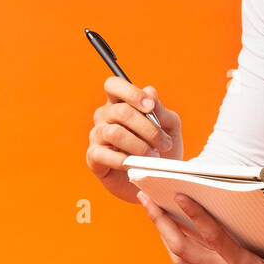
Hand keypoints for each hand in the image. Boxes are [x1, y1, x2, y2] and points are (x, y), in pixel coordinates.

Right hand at [86, 76, 182, 203]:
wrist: (157, 179)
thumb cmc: (162, 148)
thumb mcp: (170, 126)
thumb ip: (160, 110)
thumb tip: (150, 92)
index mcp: (120, 102)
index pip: (113, 84)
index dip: (131, 92)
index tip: (150, 107)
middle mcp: (104, 116)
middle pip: (121, 111)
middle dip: (149, 129)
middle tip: (164, 144)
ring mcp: (97, 136)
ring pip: (114, 132)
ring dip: (139, 146)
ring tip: (152, 156)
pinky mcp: (93, 157)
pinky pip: (104, 154)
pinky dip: (124, 161)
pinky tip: (135, 165)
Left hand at [137, 191, 263, 263]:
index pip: (216, 240)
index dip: (196, 217)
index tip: (179, 195)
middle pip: (184, 249)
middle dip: (162, 223)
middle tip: (145, 197)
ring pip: (181, 258)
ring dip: (163, 234)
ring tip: (151, 208)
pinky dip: (175, 245)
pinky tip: (171, 229)